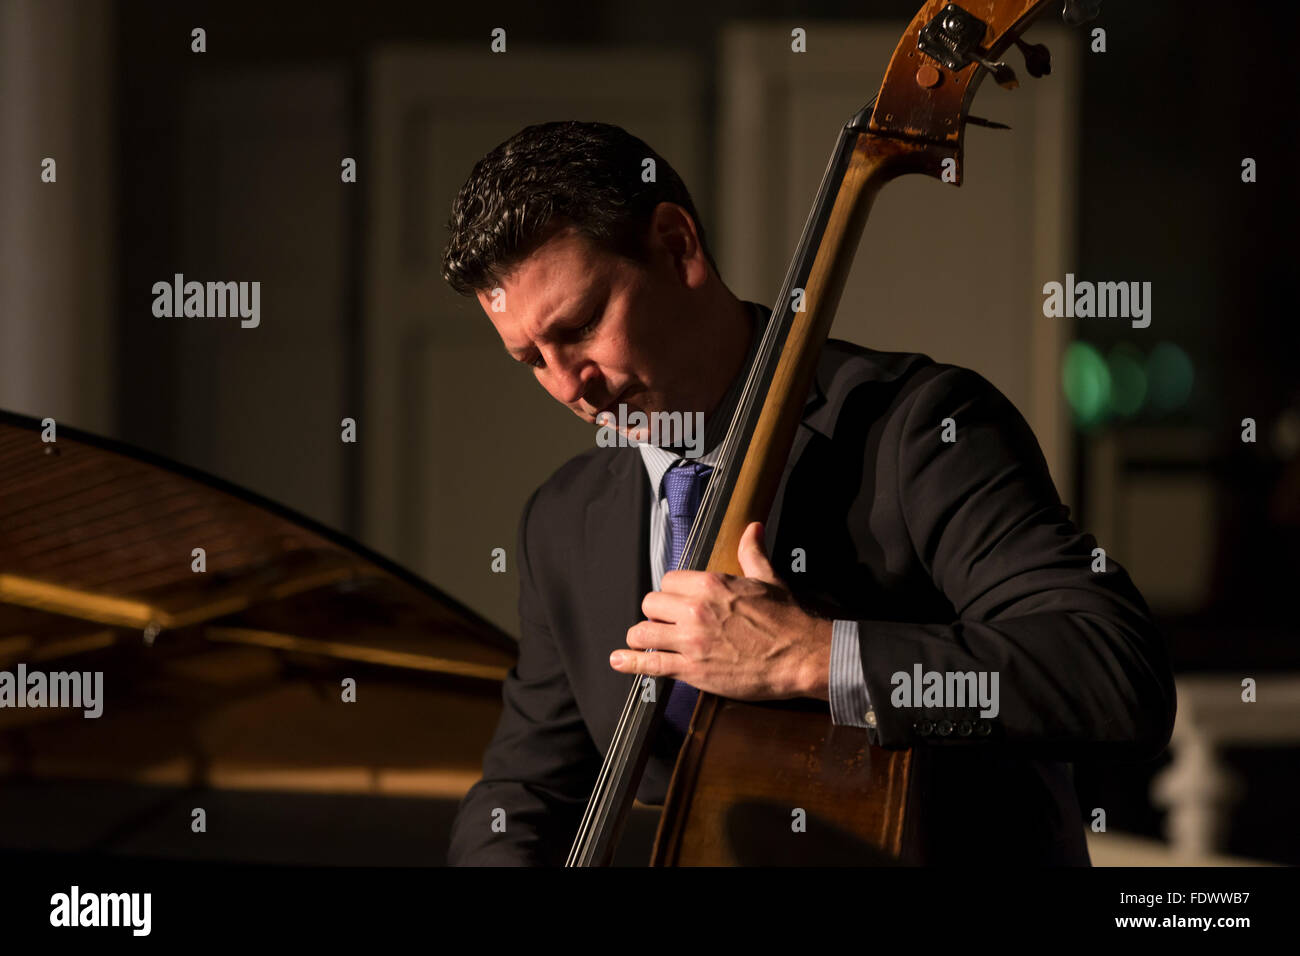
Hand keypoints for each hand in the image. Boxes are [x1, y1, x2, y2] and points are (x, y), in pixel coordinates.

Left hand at [610, 521, 832, 700]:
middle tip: (667, 621)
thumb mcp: (768, 579)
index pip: (668, 580)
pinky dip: (631, 663)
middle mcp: (694, 610)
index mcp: (710, 584)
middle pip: (651, 604)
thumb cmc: (788, 619)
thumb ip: (752, 552)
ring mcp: (691, 641)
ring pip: (643, 632)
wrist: (801, 656)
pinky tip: (619, 660)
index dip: (672, 592)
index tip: (678, 601)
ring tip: (644, 639)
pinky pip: (650, 664)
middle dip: (657, 612)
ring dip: (642, 636)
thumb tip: (751, 528)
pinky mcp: (692, 670)